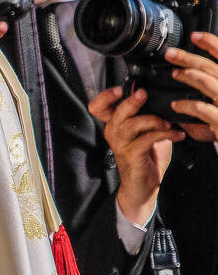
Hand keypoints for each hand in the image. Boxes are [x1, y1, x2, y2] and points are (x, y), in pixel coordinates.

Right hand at [89, 85, 181, 224]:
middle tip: (144, 94)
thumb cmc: (145, 157)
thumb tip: (159, 101)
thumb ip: (146, 116)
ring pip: (130, 125)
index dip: (104, 97)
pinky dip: (165, 134)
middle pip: (116, 112)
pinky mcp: (131, 156)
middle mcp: (113, 133)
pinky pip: (147, 139)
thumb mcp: (146, 131)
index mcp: (114, 125)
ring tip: (167, 123)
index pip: (97, 108)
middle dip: (131, 101)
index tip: (118, 89)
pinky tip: (177, 135)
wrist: (143, 185)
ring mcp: (121, 145)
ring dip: (152, 120)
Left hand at [164, 32, 217, 141]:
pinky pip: (203, 109)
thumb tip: (193, 88)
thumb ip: (211, 96)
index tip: (195, 35)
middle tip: (169, 54)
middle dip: (189, 57)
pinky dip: (187, 105)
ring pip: (208, 82)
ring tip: (174, 74)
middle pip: (212, 67)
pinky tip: (176, 105)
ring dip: (188, 76)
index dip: (213, 43)